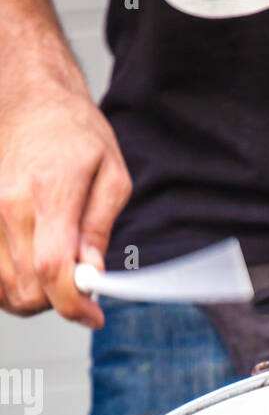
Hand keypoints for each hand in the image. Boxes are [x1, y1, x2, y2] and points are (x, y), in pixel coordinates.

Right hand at [0, 83, 131, 327]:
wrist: (30, 99)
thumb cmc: (73, 131)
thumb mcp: (111, 175)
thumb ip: (100, 227)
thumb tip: (92, 272)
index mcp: (48, 195)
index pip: (52, 269)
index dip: (73, 305)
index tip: (92, 315)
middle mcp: (8, 207)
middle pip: (27, 288)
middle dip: (58, 303)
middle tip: (81, 291)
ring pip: (4, 288)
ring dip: (34, 297)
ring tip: (58, 279)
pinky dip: (10, 285)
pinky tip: (32, 272)